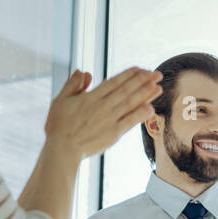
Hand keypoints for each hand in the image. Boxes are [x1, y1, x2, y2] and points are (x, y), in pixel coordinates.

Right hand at [45, 66, 162, 158]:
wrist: (62, 149)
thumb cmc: (59, 125)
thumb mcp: (61, 100)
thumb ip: (73, 84)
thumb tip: (84, 72)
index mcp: (91, 97)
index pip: (114, 82)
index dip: (129, 75)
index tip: (141, 69)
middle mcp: (103, 106)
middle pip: (126, 90)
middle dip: (143, 81)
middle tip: (157, 74)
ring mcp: (109, 120)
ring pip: (130, 104)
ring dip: (145, 95)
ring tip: (158, 87)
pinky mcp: (113, 134)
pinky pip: (129, 122)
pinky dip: (140, 115)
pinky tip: (151, 108)